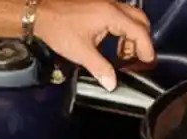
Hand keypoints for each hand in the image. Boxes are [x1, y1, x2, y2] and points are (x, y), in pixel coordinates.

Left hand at [34, 0, 155, 90]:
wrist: (39, 13)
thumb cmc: (58, 27)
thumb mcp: (81, 52)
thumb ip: (100, 68)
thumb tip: (111, 83)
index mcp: (111, 14)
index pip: (139, 31)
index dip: (146, 49)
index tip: (146, 62)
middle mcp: (111, 5)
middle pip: (140, 20)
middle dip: (142, 40)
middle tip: (137, 58)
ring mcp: (104, 3)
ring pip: (130, 17)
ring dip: (131, 35)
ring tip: (122, 53)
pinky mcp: (97, 5)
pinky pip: (118, 16)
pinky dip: (121, 29)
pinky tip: (112, 43)